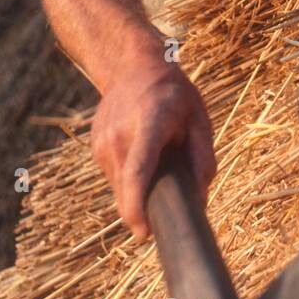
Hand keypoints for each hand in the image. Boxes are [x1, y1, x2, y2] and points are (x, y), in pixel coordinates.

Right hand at [90, 52, 215, 240]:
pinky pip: (115, 177)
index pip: (137, 171)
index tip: (143, 232)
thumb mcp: (199, 118)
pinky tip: (144, 160)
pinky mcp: (95, 148)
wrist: (133, 66)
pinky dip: (130, 180)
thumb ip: (203, 157)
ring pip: (119, 187)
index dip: (137, 205)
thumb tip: (200, 199)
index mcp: (149, 123)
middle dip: (145, 210)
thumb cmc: (174, 93)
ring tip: (158, 167)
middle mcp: (119, 134)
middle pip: (127, 188)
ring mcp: (102, 142)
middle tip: (168, 211)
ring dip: (138, 193)